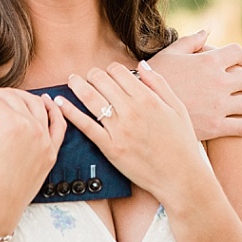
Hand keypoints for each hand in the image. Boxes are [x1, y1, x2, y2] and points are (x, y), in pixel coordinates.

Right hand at [0, 87, 64, 238]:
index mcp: (14, 127)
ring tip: (3, 95)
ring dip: (19, 96)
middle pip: (13, 99)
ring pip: (37, 106)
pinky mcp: (51, 153)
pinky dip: (53, 111)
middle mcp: (35, 130)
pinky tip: (46, 101)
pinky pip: (58, 125)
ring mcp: (46, 142)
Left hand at [55, 62, 208, 194]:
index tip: (108, 73)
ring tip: (72, 80)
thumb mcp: (177, 108)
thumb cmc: (181, 143)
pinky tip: (59, 102)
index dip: (110, 69)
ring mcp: (119, 129)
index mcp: (148, 99)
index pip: (119, 71)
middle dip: (92, 75)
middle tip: (88, 76)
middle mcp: (132, 111)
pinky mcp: (110, 147)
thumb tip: (141, 64)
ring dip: (77, 85)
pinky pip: (86, 125)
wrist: (181, 177)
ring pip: (90, 98)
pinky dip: (70, 111)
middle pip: (101, 81)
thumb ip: (159, 84)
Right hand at [147, 30, 241, 140]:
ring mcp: (219, 106)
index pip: (238, 53)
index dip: (241, 58)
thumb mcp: (167, 55)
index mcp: (207, 61)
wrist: (139, 110)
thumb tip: (206, 31)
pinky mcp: (217, 126)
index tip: (238, 65)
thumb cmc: (149, 79)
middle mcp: (218, 82)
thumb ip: (190, 42)